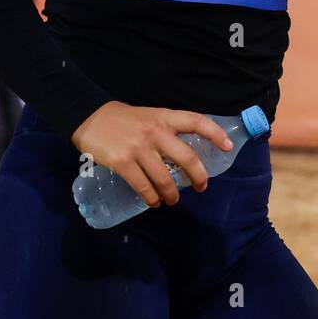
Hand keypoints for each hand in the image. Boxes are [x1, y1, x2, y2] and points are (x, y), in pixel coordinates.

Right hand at [71, 101, 232, 206]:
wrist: (89, 117)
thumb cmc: (122, 119)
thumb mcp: (148, 116)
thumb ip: (165, 131)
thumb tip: (182, 158)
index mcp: (163, 117)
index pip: (196, 121)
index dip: (215, 133)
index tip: (227, 147)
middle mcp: (155, 131)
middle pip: (187, 158)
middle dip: (198, 176)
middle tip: (202, 187)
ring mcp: (139, 148)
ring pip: (165, 178)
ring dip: (172, 194)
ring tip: (172, 199)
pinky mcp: (123, 162)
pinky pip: (144, 186)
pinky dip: (151, 198)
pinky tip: (153, 201)